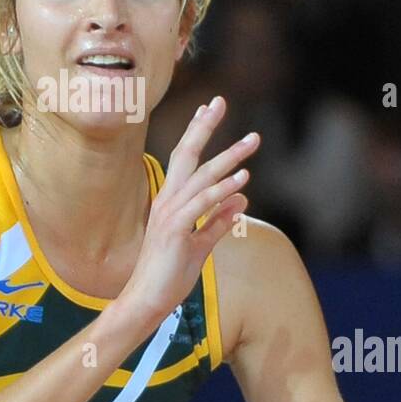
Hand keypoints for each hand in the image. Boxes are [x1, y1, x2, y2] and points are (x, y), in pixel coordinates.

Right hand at [121, 95, 259, 325]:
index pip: (184, 158)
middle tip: (220, 101)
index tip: (209, 108)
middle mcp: (168, 200)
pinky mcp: (175, 230)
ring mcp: (170, 214)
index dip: (197, 132)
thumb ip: (218, 222)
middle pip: (186, 154)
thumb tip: (241, 201)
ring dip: (229, 156)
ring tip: (252, 140)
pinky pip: (202, 204)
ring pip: (202, 176)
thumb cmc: (169, 274)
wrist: (147, 300)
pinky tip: (242, 179)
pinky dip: (223, 189)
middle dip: (204, 127)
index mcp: (171, 201)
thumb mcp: (199, 245)